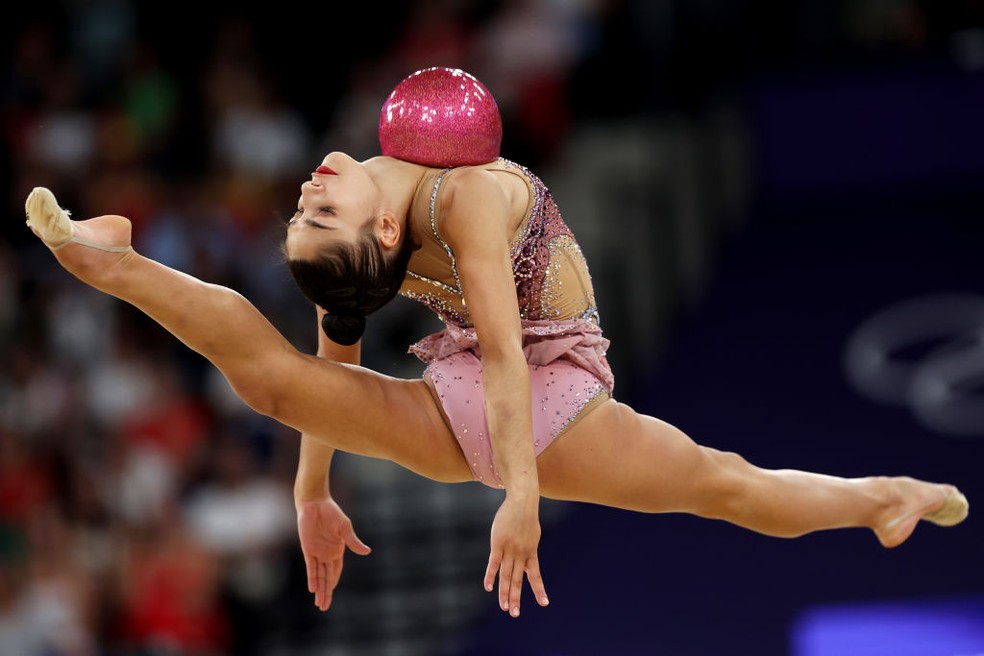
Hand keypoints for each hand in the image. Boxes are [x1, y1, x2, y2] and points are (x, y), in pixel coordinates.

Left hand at [297, 498, 370, 610]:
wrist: (315, 504)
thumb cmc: (332, 513)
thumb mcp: (345, 528)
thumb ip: (353, 542)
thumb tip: (367, 552)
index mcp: (337, 550)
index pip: (336, 571)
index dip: (334, 582)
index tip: (332, 593)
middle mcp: (326, 554)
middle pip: (327, 577)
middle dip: (326, 592)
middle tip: (324, 607)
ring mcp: (317, 553)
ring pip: (319, 576)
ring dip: (319, 589)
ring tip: (319, 604)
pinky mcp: (308, 549)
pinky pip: (311, 567)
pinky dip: (313, 577)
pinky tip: (313, 588)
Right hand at [483, 495, 548, 616]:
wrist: (522, 502)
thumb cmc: (526, 517)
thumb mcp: (532, 535)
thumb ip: (529, 550)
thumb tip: (528, 562)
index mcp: (531, 553)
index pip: (535, 576)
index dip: (539, 590)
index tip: (544, 603)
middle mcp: (521, 554)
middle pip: (517, 580)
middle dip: (515, 598)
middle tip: (514, 614)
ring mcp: (509, 550)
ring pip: (506, 575)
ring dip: (504, 592)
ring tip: (504, 607)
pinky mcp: (497, 544)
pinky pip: (493, 563)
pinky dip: (490, 576)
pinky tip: (488, 587)